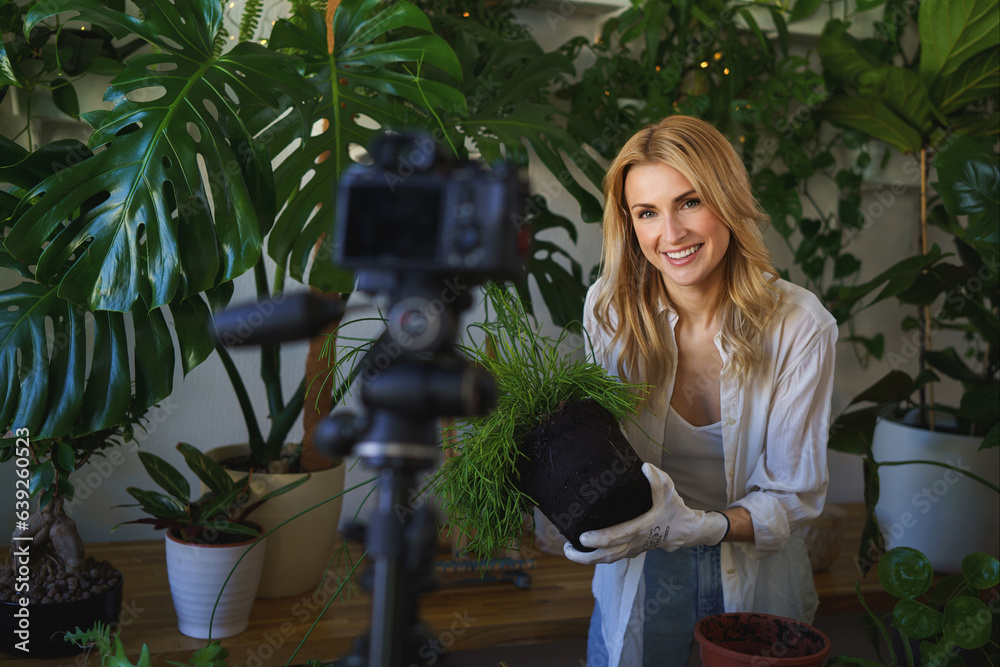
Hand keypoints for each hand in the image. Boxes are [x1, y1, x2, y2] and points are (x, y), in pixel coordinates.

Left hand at [563, 462, 728, 564]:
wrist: (684, 531)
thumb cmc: (674, 509)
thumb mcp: (669, 491)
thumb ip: (658, 479)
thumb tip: (644, 467)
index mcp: (639, 529)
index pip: (615, 537)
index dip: (598, 539)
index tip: (582, 537)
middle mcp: (634, 542)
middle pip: (606, 555)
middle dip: (585, 556)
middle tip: (567, 549)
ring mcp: (632, 549)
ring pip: (608, 559)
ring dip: (588, 559)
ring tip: (570, 552)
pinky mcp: (632, 551)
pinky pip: (612, 557)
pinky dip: (597, 557)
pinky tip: (585, 551)